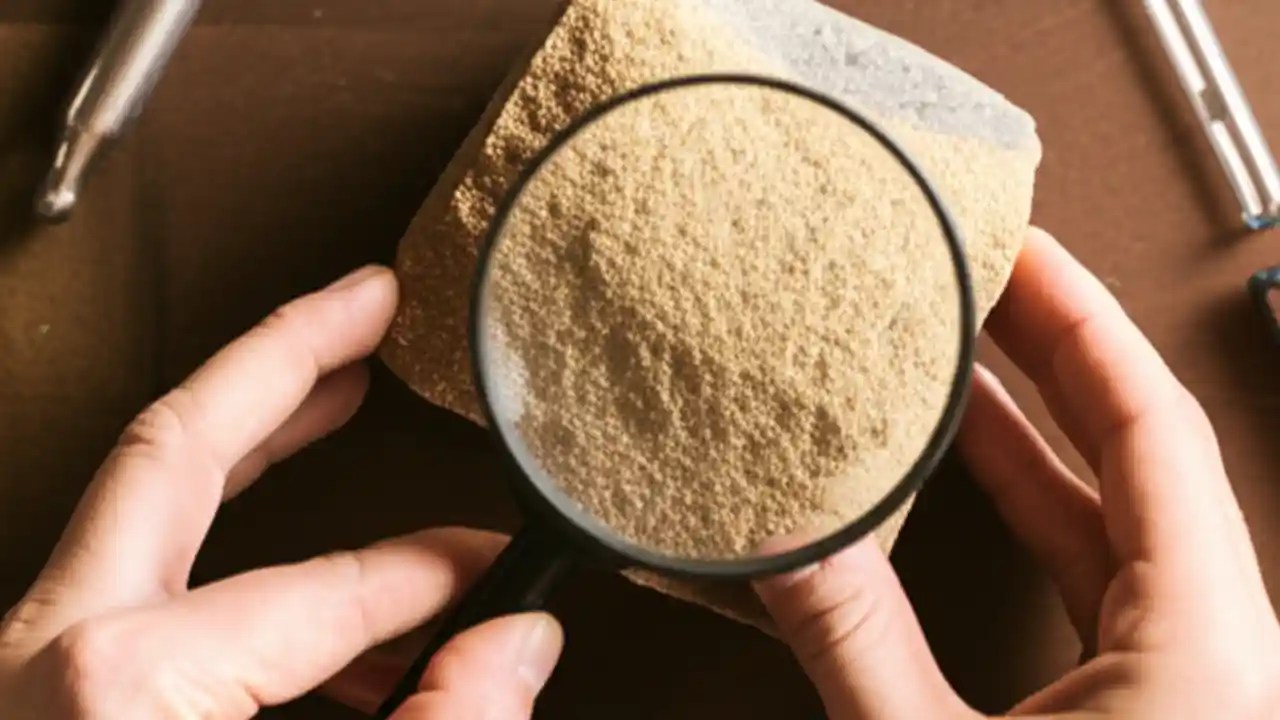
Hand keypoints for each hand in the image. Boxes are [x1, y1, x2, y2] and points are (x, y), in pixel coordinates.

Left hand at [0, 266, 562, 718]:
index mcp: (127, 681)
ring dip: (249, 427)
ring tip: (333, 393)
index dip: (430, 569)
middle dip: (285, 354)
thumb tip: (515, 646)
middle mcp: (58, 649)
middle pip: (177, 442)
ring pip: (139, 489)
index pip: (325, 591)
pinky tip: (303, 584)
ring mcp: (29, 665)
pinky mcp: (39, 691)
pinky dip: (224, 550)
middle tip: (366, 302)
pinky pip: (129, 578)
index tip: (493, 557)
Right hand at [755, 229, 1279, 718]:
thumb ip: (854, 638)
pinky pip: (1101, 557)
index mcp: (1204, 644)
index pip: (1153, 427)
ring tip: (967, 342)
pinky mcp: (1154, 690)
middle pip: (1147, 445)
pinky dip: (1035, 493)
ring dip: (1040, 418)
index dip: (1082, 319)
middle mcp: (1220, 642)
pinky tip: (973, 452)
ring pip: (1123, 502)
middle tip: (987, 269)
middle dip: (1060, 345)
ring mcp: (1193, 666)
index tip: (1022, 248)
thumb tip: (781, 540)